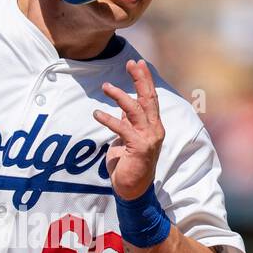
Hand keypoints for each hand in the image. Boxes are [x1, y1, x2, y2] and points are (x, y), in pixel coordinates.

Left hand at [93, 59, 163, 200]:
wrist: (132, 190)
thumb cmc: (129, 165)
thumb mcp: (127, 138)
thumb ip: (128, 122)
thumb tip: (123, 105)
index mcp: (153, 126)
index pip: (150, 98)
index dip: (144, 80)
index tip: (137, 63)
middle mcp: (155, 129)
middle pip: (149, 98)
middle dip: (140, 78)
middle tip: (132, 62)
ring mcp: (149, 138)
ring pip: (136, 109)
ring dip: (120, 95)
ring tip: (105, 86)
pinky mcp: (139, 147)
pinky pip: (123, 128)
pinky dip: (109, 119)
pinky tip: (97, 113)